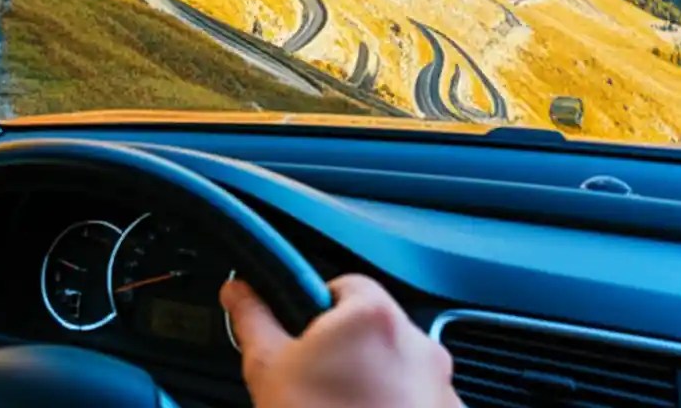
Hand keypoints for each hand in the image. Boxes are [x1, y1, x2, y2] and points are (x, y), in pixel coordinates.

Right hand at [221, 274, 459, 407]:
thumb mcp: (269, 370)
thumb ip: (253, 319)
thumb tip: (238, 291)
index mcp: (373, 316)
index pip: (342, 284)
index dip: (315, 310)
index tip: (302, 338)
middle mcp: (419, 343)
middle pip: (372, 328)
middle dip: (345, 349)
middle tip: (315, 381)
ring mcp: (441, 384)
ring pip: (397, 366)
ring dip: (374, 379)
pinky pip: (419, 399)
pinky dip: (398, 406)